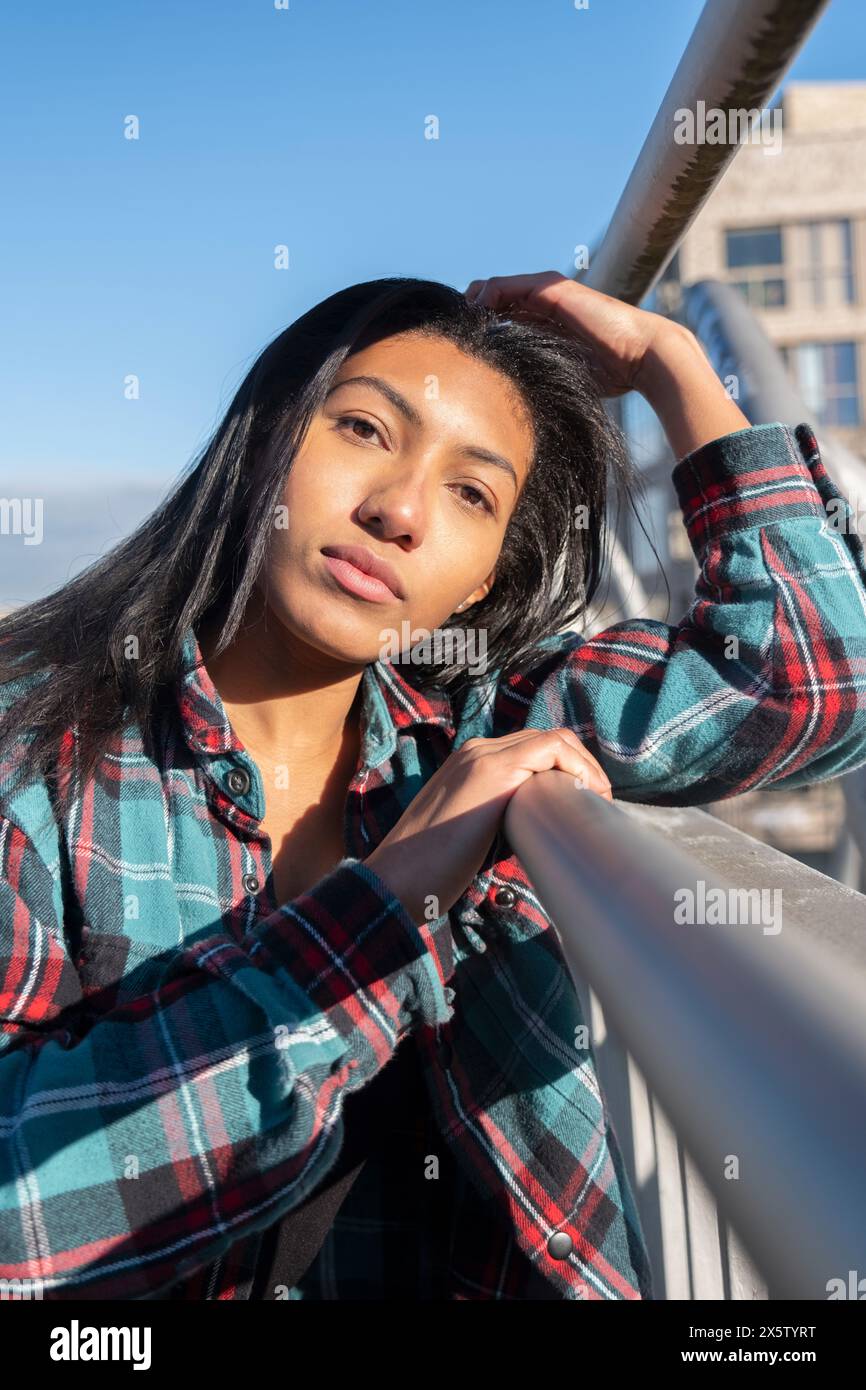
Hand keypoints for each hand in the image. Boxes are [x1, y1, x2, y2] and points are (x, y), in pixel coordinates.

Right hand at [365, 728, 611, 926]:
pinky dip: (577, 768)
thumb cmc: (434, 868)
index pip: (534, 748)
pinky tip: (584, 797)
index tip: (584, 802)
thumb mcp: (479, 834)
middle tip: (597, 803)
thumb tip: (548, 826)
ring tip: (596, 802)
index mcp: (472, 761)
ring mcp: (483, 756)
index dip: (568, 768)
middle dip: (582, 766)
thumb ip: (508, 817)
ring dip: (584, 767)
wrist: (397, 877)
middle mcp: (478, 750)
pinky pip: (550, 750)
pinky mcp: (493, 771)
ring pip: (553, 740)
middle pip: (548, 739)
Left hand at [464, 270, 676, 396]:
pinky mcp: (550, 288)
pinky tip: (475, 316)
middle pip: (489, 300)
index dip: (476, 329)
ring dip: (471, 305)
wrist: (642, 357)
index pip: (497, 318)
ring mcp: (546, 292)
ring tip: (460, 327)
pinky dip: (485, 297)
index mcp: (543, 323)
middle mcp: (542, 304)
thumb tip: (502, 406)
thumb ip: (534, 379)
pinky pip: (505, 285)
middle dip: (468, 317)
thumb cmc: (609, 376)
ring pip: (492, 289)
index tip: (459, 351)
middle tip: (452, 338)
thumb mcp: (559, 378)